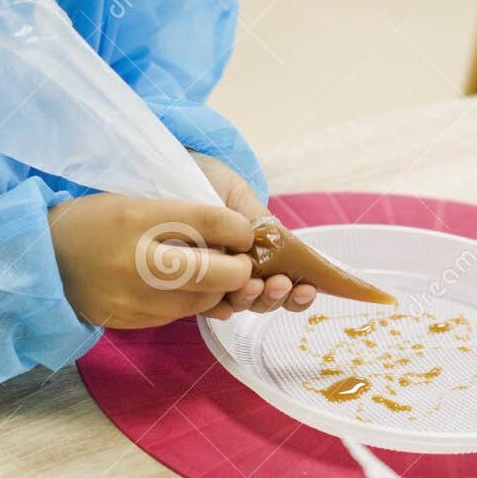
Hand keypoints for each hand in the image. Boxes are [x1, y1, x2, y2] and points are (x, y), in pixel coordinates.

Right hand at [48, 193, 254, 328]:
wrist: (41, 259)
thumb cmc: (92, 221)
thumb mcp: (132, 200)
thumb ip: (178, 214)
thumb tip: (232, 229)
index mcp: (138, 217)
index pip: (209, 220)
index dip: (239, 228)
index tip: (246, 231)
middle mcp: (136, 259)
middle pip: (214, 271)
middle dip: (239, 269)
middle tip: (242, 262)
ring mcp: (132, 296)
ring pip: (201, 301)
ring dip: (218, 289)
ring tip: (215, 276)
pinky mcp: (129, 321)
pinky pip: (177, 316)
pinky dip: (190, 303)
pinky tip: (186, 290)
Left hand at [190, 152, 317, 319]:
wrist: (169, 168)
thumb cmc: (208, 179)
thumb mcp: (238, 195)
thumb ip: (258, 221)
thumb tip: (282, 250)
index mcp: (258, 252)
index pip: (284, 282)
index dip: (297, 292)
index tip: (308, 287)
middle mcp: (237, 269)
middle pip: (264, 300)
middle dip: (276, 297)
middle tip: (279, 284)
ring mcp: (212, 278)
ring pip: (238, 305)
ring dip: (251, 301)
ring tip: (254, 286)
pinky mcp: (183, 283)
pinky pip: (202, 306)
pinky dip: (216, 309)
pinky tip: (224, 305)